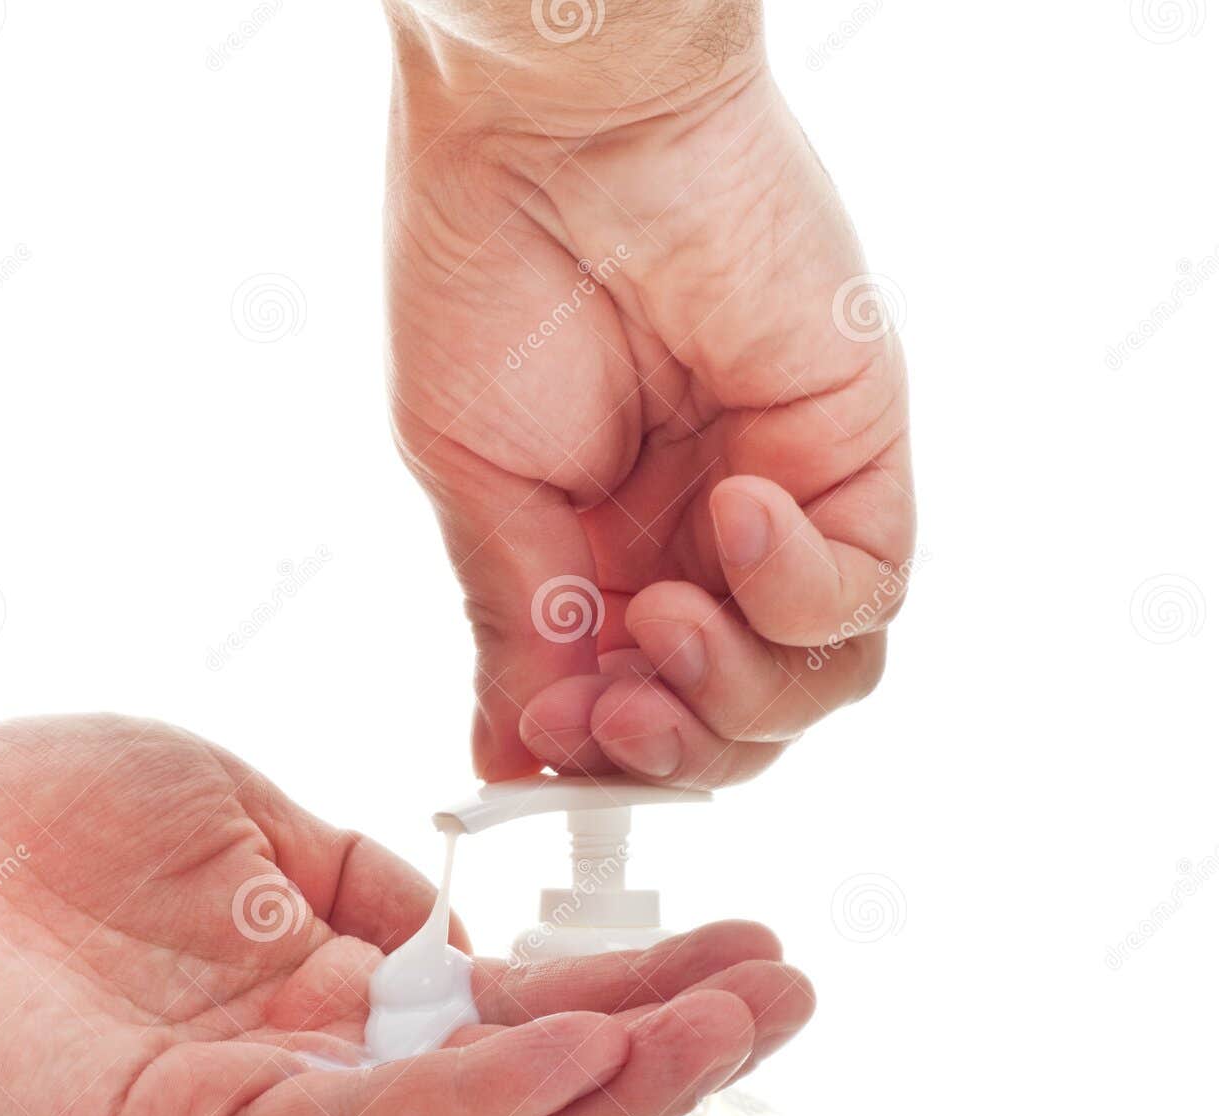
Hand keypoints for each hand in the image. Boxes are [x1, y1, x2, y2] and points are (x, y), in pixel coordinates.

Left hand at [0, 715, 811, 1115]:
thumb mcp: (244, 827)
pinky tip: (562, 1051)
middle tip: (787, 994)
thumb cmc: (31, 835)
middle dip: (661, 1051)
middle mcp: (307, 1094)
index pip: (510, 1025)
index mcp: (326, 1019)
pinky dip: (464, 1100)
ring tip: (727, 1026)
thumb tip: (468, 927)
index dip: (633, 990)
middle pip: (519, 1102)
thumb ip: (358, 890)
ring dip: (603, 1088)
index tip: (741, 938)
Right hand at [386, 1, 914, 781]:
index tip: (542, 758)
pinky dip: (798, 590)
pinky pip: (864, 585)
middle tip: (603, 718)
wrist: (549, 131)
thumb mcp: (475, 484)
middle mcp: (697, 541)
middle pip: (735, 717)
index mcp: (602, 556)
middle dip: (671, 746)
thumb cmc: (486, 278)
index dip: (602, 762)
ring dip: (733, 691)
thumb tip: (509, 756)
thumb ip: (517, 623)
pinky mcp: (852, 446)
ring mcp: (783, 500)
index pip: (635, 707)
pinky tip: (732, 519)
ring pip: (814, 677)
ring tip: (663, 624)